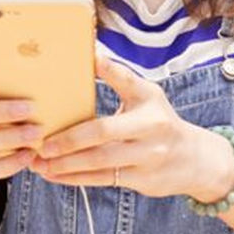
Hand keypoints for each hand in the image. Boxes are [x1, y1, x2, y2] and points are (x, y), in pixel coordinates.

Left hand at [30, 56, 233, 201]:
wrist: (194, 160)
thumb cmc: (159, 120)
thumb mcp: (146, 95)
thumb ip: (119, 77)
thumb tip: (91, 53)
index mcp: (149, 100)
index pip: (125, 81)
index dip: (107, 69)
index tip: (87, 58)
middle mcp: (151, 128)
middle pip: (103, 133)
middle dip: (69, 140)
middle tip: (42, 143)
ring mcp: (147, 157)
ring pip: (99, 162)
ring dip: (65, 164)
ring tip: (39, 163)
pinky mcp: (141, 180)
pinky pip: (102, 180)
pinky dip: (75, 178)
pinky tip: (53, 175)